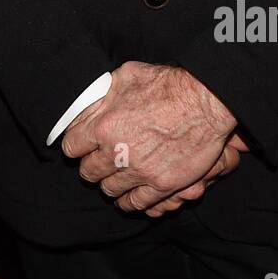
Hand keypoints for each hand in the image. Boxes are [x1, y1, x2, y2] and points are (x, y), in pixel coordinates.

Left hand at [62, 61, 241, 214]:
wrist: (205, 101)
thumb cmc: (167, 84)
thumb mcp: (126, 76)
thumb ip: (103, 92)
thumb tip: (90, 100)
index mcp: (104, 125)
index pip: (72, 147)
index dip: (76, 146)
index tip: (80, 146)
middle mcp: (117, 152)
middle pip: (89, 172)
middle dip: (91, 166)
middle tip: (99, 161)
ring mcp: (140, 171)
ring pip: (110, 190)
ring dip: (110, 184)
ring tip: (115, 177)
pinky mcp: (162, 184)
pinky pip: (136, 203)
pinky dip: (129, 201)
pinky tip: (129, 196)